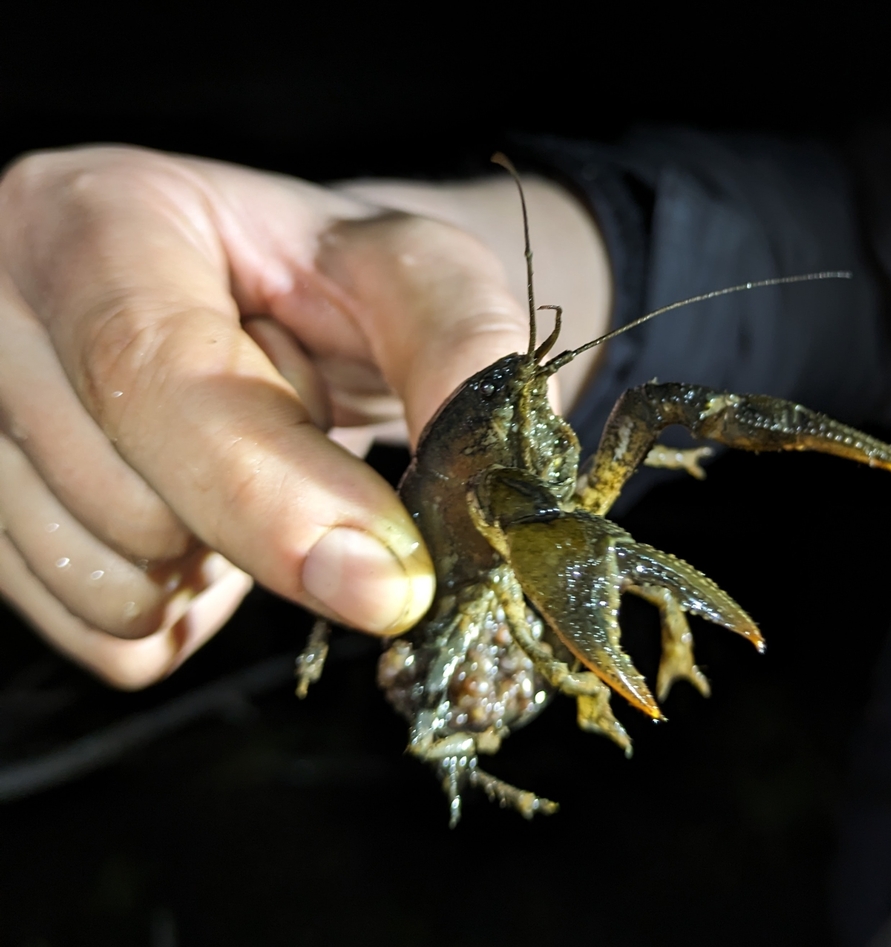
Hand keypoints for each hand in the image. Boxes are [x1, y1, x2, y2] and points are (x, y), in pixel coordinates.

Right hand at [0, 146, 609, 687]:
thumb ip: (456, 372)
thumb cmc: (353, 281)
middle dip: (264, 513)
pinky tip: (208, 518)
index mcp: (99, 218)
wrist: (296, 302)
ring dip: (223, 561)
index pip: (152, 377)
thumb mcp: (428, 281)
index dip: (273, 496)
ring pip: (110, 587)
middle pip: (127, 504)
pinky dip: (186, 609)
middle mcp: (2, 311)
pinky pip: (102, 637)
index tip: (387, 578)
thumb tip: (405, 559)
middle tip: (301, 426)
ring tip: (249, 461)